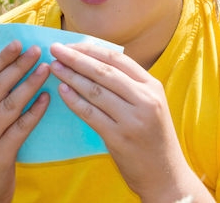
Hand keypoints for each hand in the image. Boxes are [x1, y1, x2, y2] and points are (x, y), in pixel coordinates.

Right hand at [0, 40, 49, 202]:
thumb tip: (16, 71)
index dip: (1, 59)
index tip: (18, 42)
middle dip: (18, 66)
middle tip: (37, 50)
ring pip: (9, 105)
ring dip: (29, 84)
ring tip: (46, 69)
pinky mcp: (0, 155)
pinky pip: (20, 128)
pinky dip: (35, 112)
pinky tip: (48, 99)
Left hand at [49, 42, 213, 201]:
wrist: (165, 175)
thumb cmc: (152, 137)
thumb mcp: (150, 104)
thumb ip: (129, 85)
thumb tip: (94, 61)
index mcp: (152, 86)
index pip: (117, 59)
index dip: (90, 49)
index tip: (70, 44)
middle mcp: (145, 99)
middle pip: (104, 71)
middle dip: (76, 58)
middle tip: (55, 49)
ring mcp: (132, 119)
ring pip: (95, 90)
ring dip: (71, 76)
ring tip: (54, 67)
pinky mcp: (120, 138)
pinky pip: (91, 114)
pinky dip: (74, 100)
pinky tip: (62, 90)